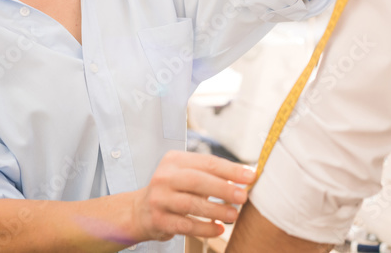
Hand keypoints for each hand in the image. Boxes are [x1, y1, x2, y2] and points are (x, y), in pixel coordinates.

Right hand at [132, 150, 253, 241]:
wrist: (140, 210)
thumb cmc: (172, 190)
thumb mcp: (187, 175)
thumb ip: (211, 175)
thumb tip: (245, 177)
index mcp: (175, 160)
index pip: (206, 162)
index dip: (230, 169)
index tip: (250, 176)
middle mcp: (164, 176)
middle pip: (197, 181)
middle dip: (223, 188)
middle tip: (243, 196)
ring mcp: (159, 198)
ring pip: (191, 204)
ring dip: (216, 210)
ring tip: (234, 215)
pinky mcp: (158, 219)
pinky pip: (185, 225)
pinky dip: (204, 228)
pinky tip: (218, 229)